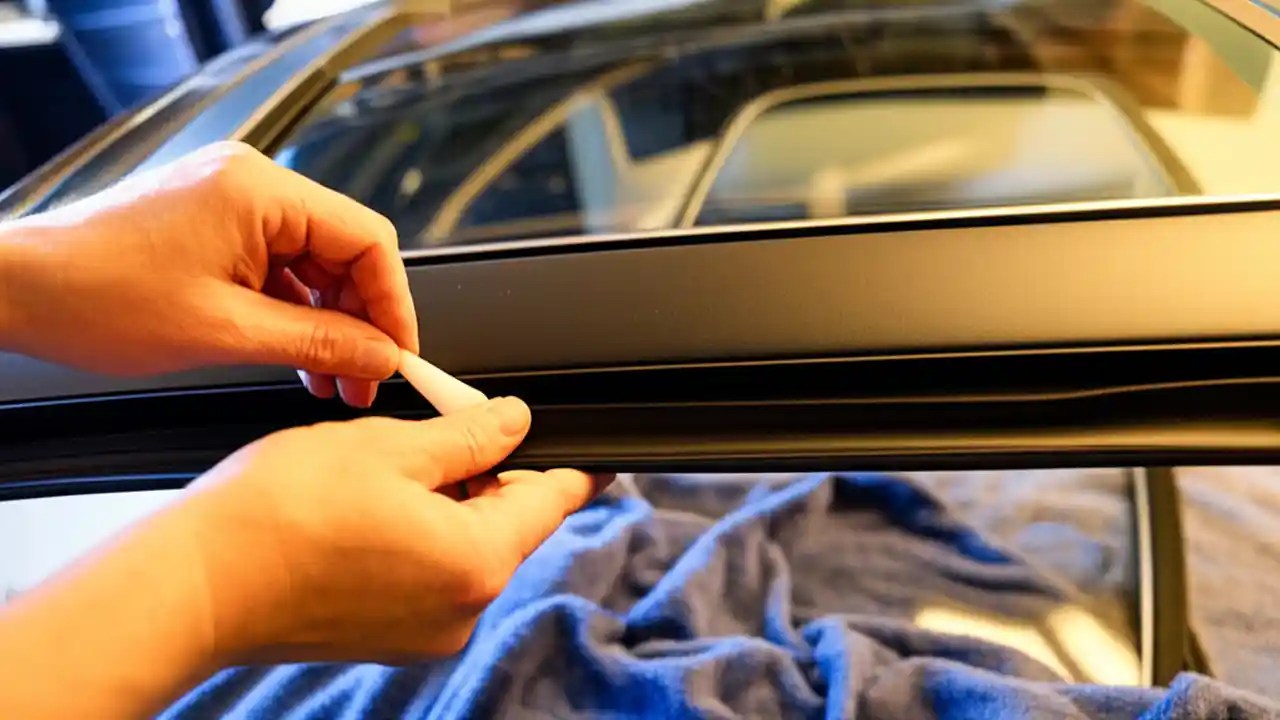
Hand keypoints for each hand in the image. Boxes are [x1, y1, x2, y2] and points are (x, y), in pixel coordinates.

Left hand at [0, 141, 417, 406]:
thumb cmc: (95, 296)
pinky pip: (279, 268)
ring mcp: (232, 202)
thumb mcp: (224, 332)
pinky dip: (294, 313)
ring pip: (314, 265)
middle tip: (366, 379)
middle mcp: (252, 184)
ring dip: (328, 325)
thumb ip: (317, 343)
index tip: (399, 353)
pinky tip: (299, 358)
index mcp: (260, 191)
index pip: (367, 239)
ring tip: (333, 381)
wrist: (17, 291)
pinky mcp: (216, 224)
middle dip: (361, 321)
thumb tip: (379, 357)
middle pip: (345, 252)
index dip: (393, 303)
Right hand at [180, 397, 602, 662]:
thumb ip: (470, 435)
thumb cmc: (278, 516)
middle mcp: (460, 609)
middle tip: (449, 428)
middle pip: (506, 525)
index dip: (575, 467)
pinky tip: (369, 511)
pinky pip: (427, 576)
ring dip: (447, 504)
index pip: (553, 501)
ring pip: (463, 548)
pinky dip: (417, 538)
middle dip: (486, 474)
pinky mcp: (387, 637)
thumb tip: (514, 421)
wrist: (196, 585)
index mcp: (476, 559)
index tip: (601, 456)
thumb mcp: (391, 447)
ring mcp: (424, 632)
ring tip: (388, 470)